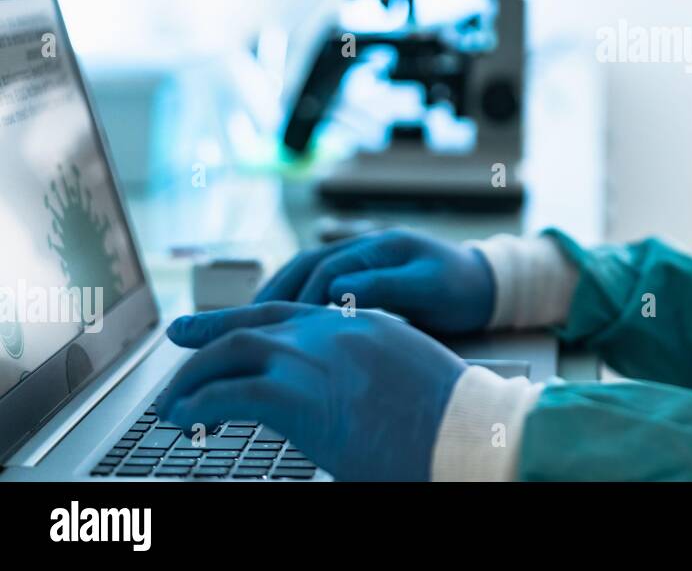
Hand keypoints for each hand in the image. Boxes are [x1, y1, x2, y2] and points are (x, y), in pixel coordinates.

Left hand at [158, 302, 467, 480]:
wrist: (468, 431)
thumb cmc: (449, 420)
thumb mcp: (406, 376)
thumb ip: (370, 372)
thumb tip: (350, 398)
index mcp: (362, 323)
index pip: (295, 310)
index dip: (254, 315)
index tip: (227, 323)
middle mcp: (332, 329)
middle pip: (256, 319)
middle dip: (210, 329)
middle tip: (179, 337)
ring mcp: (312, 357)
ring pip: (231, 351)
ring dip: (195, 376)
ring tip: (174, 402)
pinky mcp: (295, 395)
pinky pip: (226, 394)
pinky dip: (197, 404)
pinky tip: (185, 419)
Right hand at [254, 228, 494, 334]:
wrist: (486, 284)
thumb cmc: (462, 288)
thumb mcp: (428, 288)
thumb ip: (384, 286)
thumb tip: (334, 289)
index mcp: (381, 246)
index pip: (326, 269)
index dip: (302, 298)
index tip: (283, 328)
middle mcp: (366, 246)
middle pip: (307, 263)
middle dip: (276, 291)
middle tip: (247, 322)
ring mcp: (363, 258)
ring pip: (308, 270)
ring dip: (279, 291)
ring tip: (251, 319)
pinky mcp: (363, 274)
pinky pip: (319, 279)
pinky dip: (295, 294)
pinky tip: (279, 316)